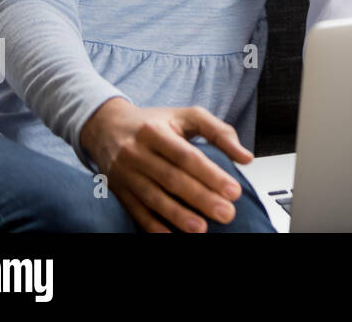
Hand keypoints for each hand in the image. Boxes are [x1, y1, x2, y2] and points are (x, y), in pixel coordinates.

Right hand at [80, 97, 253, 232]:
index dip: (210, 175)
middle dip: (201, 198)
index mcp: (156, 131)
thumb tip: (246, 158)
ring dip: (177, 216)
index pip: (187, 156)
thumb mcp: (187, 116)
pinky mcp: (118, 190)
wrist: (106, 126)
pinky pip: (136, 211)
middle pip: (172, 179)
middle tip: (226, 213)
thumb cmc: (155, 122)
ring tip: (201, 228)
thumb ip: (219, 132)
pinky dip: (152, 225)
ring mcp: (124, 173)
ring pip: (153, 198)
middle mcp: (136, 152)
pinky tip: (169, 235)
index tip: (233, 191)